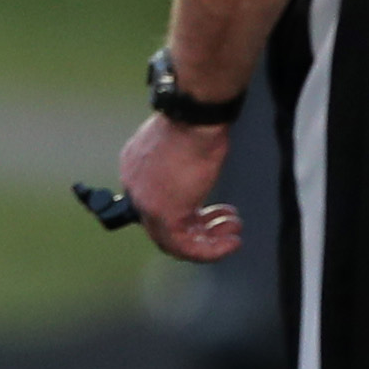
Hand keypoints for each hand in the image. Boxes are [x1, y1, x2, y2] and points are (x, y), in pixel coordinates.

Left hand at [118, 111, 241, 262]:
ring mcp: (146, 203)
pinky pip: (183, 245)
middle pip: (163, 225)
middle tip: (227, 225)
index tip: (213, 213)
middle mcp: (134, 188)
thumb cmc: (195, 123)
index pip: (155, 204)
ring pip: (173, 240)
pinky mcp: (163, 214)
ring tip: (233, 233)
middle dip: (201, 228)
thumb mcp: (183, 147)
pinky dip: (209, 250)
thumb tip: (195, 180)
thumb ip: (181, 167)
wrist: (195, 118)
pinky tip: (230, 243)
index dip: (189, 214)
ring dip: (208, 241)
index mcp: (135, 169)